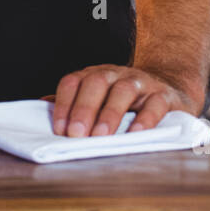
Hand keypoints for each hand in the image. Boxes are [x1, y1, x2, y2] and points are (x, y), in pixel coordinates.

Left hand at [48, 64, 201, 137]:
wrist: (169, 89)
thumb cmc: (125, 100)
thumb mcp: (98, 99)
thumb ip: (73, 104)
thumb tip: (40, 108)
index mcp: (95, 76)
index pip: (73, 82)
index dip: (64, 105)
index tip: (59, 130)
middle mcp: (115, 75)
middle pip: (96, 83)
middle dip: (83, 109)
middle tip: (75, 134)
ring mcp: (141, 83)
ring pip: (124, 90)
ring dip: (110, 113)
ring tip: (100, 136)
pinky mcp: (164, 96)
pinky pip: (155, 104)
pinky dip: (145, 119)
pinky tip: (135, 133)